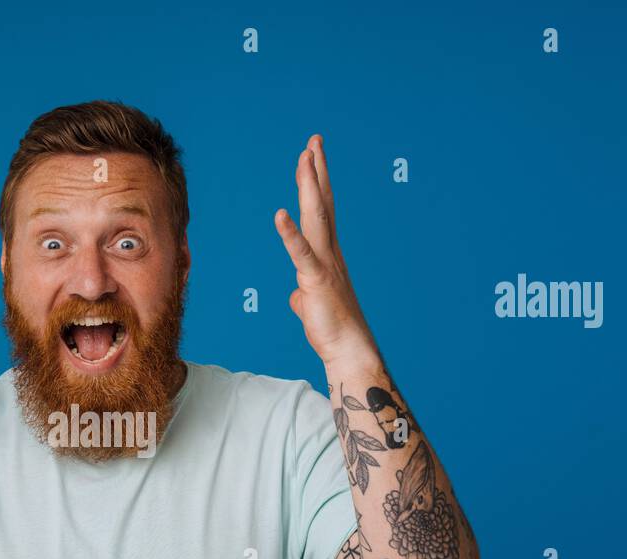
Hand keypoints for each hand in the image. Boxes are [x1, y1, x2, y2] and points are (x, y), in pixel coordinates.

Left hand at [274, 134, 374, 365]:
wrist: (347, 349)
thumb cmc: (331, 328)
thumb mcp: (311, 304)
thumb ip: (304, 293)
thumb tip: (297, 294)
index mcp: (326, 254)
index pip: (321, 210)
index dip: (316, 183)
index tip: (312, 156)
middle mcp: (329, 252)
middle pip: (321, 203)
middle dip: (316, 171)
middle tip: (313, 141)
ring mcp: (325, 264)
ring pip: (316, 218)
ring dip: (309, 187)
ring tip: (305, 158)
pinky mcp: (316, 280)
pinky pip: (301, 253)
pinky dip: (290, 234)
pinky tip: (279, 214)